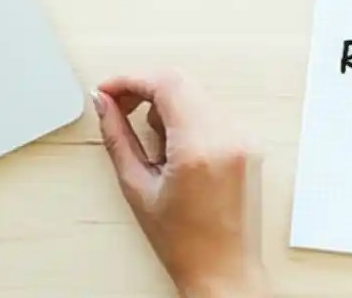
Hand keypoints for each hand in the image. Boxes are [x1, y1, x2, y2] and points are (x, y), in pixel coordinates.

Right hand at [94, 72, 266, 297]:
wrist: (224, 271)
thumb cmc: (184, 242)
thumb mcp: (137, 188)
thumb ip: (117, 138)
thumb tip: (104, 104)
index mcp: (199, 148)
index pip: (165, 84)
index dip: (130, 79)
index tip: (108, 90)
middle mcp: (227, 137)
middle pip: (181, 82)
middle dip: (145, 89)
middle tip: (119, 108)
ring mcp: (243, 138)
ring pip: (195, 94)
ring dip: (165, 104)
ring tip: (153, 145)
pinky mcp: (248, 143)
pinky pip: (210, 111)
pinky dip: (185, 118)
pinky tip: (175, 150)